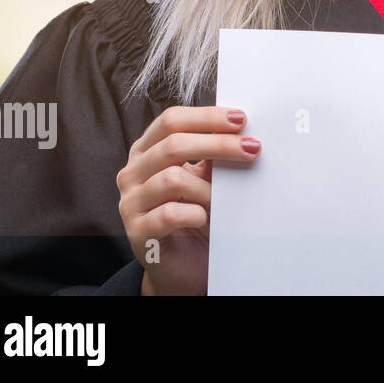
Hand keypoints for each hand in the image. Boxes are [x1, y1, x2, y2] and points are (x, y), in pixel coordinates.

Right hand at [117, 105, 260, 295]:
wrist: (184, 266)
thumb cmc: (196, 214)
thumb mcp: (206, 180)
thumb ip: (213, 156)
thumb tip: (243, 131)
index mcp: (147, 151)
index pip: (170, 121)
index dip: (206, 117)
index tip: (241, 119)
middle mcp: (133, 173)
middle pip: (172, 144)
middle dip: (218, 143)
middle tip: (252, 148)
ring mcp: (131, 203)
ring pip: (171, 179)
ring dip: (208, 187)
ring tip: (225, 198)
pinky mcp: (138, 233)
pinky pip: (170, 215)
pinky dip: (195, 213)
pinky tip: (206, 218)